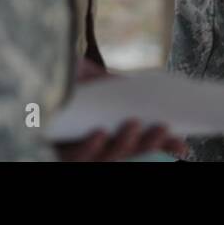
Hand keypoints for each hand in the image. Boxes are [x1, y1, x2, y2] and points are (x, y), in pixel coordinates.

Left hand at [56, 58, 187, 160]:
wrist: (38, 64)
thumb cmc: (69, 77)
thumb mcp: (102, 80)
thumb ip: (124, 89)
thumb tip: (162, 94)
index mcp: (108, 131)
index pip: (139, 144)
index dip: (162, 146)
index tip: (185, 146)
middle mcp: (93, 144)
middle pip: (125, 154)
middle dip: (147, 143)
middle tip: (163, 127)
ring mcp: (73, 150)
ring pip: (104, 159)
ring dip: (122, 145)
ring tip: (132, 124)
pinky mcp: (51, 150)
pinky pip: (74, 157)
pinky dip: (89, 148)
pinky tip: (98, 134)